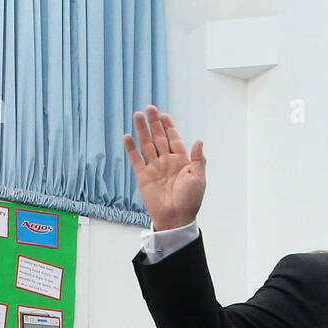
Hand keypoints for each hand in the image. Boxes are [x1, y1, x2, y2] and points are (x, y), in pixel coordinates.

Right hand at [124, 105, 205, 230]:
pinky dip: (131, 149)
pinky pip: (136, 160)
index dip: (169, 127)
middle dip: (154, 123)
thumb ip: (198, 159)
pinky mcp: (143, 177)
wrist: (176, 218)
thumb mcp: (198, 178)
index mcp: (180, 161)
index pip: (173, 139)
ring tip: (137, 115)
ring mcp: (154, 168)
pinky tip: (128, 137)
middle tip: (150, 108)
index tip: (164, 115)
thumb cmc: (190, 201)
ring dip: (142, 130)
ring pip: (146, 145)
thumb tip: (199, 141)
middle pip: (159, 138)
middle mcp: (166, 162)